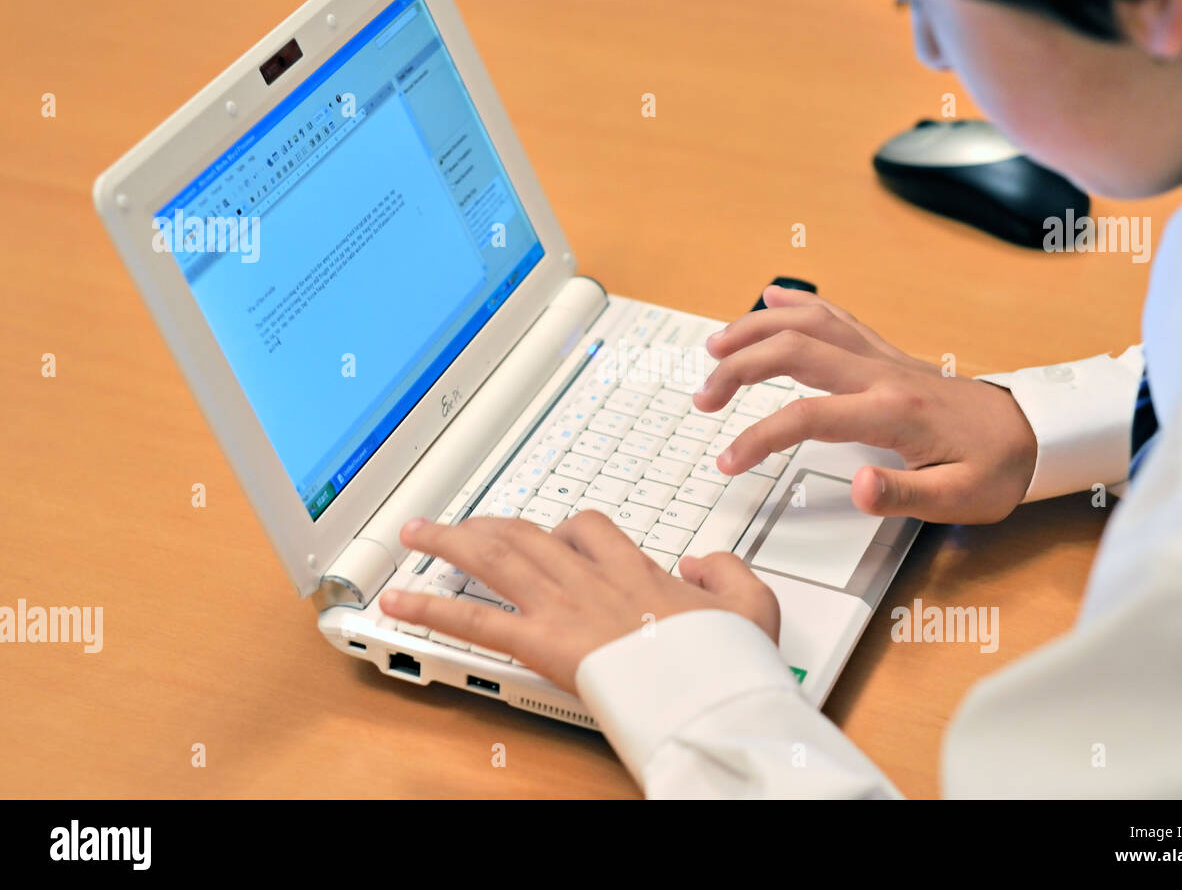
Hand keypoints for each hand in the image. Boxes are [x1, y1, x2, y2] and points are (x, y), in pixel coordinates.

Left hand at [379, 513, 779, 693]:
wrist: (712, 689)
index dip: (562, 528)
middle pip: (527, 535)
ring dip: (449, 543)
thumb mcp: (752, 603)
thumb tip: (700, 562)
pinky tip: (398, 602)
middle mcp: (592, 579)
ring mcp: (563, 607)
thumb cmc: (730, 659)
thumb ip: (725, 572)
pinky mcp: (543, 642)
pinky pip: (476, 619)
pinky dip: (432, 608)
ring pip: (494, 559)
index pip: (589, 528)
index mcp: (636, 570)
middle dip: (487, 525)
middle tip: (458, 523)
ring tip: (415, 534)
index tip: (551, 535)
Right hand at [694, 285, 1036, 523]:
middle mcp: (882, 373)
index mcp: (893, 412)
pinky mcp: (886, 354)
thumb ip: (905, 494)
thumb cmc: (998, 468)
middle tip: (704, 396)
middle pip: (794, 350)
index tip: (729, 459)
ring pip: (809, 323)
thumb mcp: (961, 500)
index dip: (758, 437)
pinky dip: (798, 304)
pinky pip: (836, 316)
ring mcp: (883, 357)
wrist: (1035, 432)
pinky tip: (772, 299)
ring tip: (715, 346)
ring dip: (756, 328)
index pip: (806, 416)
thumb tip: (857, 487)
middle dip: (739, 367)